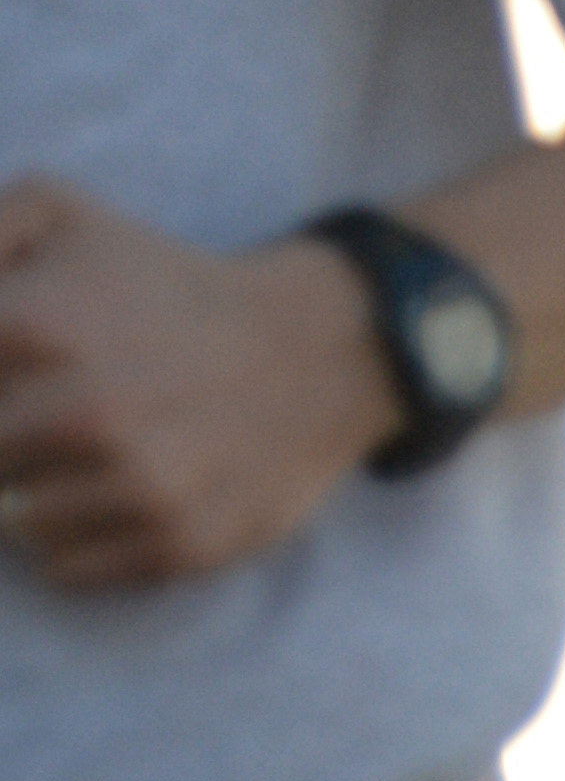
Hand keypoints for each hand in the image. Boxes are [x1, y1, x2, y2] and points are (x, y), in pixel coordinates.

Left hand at [0, 187, 396, 592]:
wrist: (317, 351)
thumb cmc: (168, 283)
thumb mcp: (59, 211)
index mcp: (33, 326)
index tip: (4, 388)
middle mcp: (82, 415)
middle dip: (0, 441)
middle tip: (30, 424)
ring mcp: (136, 488)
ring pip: (11, 523)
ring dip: (22, 495)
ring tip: (62, 459)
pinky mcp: (181, 544)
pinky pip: (68, 570)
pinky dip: (64, 542)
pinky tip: (95, 496)